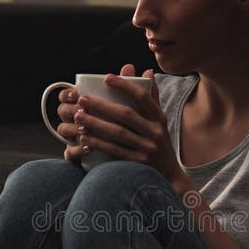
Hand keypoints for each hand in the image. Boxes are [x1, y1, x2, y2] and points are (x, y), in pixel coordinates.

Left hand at [66, 64, 184, 185]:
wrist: (169, 176)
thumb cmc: (160, 143)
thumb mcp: (160, 121)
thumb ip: (152, 97)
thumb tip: (146, 72)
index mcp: (160, 118)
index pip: (143, 96)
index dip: (125, 85)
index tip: (107, 77)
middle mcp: (155, 132)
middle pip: (126, 115)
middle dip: (102, 105)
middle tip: (82, 99)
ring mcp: (147, 149)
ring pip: (117, 133)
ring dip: (96, 124)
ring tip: (79, 116)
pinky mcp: (137, 163)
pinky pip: (114, 150)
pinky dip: (98, 143)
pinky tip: (84, 137)